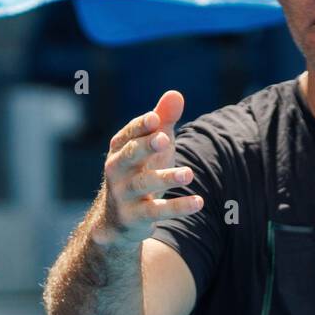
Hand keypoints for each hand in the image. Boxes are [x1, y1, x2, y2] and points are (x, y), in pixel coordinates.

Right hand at [93, 89, 202, 246]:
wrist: (117, 220)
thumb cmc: (140, 172)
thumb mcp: (152, 147)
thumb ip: (163, 121)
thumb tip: (175, 94)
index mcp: (119, 149)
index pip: (128, 134)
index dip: (141, 126)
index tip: (156, 118)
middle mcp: (116, 170)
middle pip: (130, 155)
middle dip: (146, 146)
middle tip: (165, 139)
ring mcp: (123, 194)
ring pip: (144, 183)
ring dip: (166, 178)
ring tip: (189, 174)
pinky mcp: (134, 217)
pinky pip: (156, 211)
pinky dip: (177, 207)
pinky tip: (198, 202)